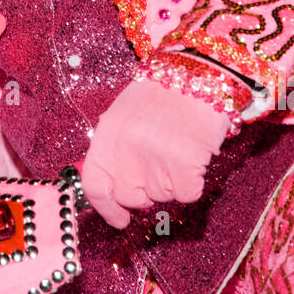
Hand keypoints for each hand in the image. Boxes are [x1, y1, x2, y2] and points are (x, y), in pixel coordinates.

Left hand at [80, 78, 229, 229]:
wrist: (198, 73)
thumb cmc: (162, 95)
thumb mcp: (124, 116)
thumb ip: (115, 152)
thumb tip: (116, 192)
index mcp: (106, 135)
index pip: (95, 185)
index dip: (107, 208)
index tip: (120, 220)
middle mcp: (125, 149)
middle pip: (131, 197)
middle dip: (147, 192)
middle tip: (162, 168)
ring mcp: (153, 157)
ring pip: (162, 196)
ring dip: (172, 182)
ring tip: (178, 149)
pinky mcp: (183, 163)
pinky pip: (187, 194)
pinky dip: (193, 183)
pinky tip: (194, 157)